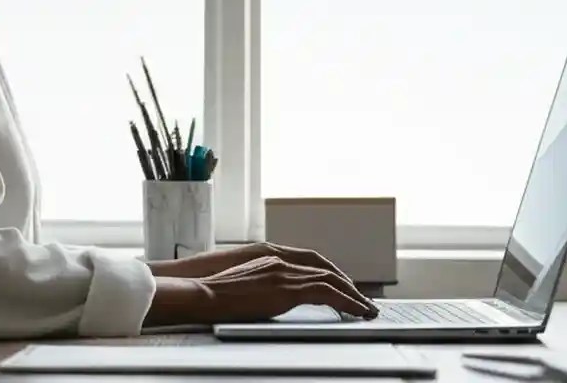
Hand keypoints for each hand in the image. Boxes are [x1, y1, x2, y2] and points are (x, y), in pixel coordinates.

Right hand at [149, 241, 361, 290]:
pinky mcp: (287, 288)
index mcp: (267, 254)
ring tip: (366, 308)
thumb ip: (256, 283)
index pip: (308, 259)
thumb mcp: (238, 282)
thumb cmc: (210, 291)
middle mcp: (279, 259)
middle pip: (323, 267)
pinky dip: (347, 301)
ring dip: (352, 294)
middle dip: (345, 282)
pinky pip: (328, 293)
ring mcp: (284, 272)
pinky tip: (356, 311)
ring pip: (331, 279)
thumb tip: (265, 296)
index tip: (341, 282)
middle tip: (359, 297)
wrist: (200, 291)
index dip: (328, 270)